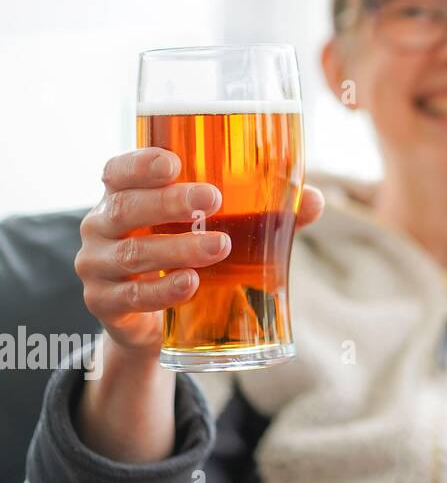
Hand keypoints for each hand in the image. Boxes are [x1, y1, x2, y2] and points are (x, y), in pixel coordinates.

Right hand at [74, 147, 323, 360]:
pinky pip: (131, 298)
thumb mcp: (220, 225)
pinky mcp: (105, 306)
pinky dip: (162, 291)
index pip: (118, 170)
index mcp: (125, 194)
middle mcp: (103, 225)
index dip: (141, 163)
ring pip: (131, 254)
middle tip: (213, 199)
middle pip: (126, 207)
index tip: (173, 162)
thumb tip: (313, 200)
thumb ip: (265, 210)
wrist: (158, 320)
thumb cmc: (188, 250)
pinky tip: (190, 285)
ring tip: (219, 246)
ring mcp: (97, 267)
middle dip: (169, 202)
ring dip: (177, 248)